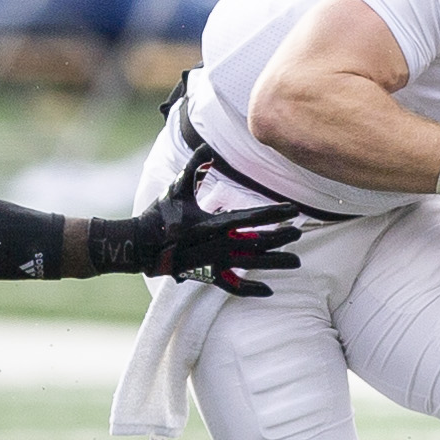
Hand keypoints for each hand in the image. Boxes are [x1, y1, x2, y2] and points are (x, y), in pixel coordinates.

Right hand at [134, 148, 302, 296]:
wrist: (140, 245)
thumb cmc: (160, 215)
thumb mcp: (177, 188)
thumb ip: (194, 168)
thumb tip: (207, 149)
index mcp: (214, 223)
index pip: (252, 217)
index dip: (275, 213)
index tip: (294, 210)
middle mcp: (218, 244)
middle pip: (257, 242)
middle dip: (280, 237)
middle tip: (299, 233)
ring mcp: (214, 262)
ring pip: (251, 265)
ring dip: (274, 263)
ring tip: (296, 262)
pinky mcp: (207, 275)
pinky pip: (233, 285)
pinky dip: (250, 289)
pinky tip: (268, 290)